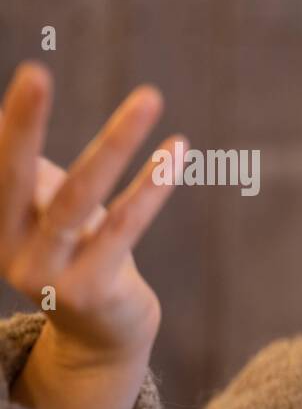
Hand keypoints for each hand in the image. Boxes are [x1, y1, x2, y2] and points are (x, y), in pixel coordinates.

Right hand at [0, 61, 184, 408]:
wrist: (103, 335)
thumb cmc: (73, 252)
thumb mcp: (41, 208)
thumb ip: (23, 166)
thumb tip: (7, 110)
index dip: (3, 128)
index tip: (19, 76)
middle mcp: (9, 248)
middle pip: (10, 176)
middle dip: (22, 124)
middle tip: (34, 73)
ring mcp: (47, 272)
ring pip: (78, 198)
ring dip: (116, 143)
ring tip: (149, 98)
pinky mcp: (92, 287)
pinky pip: (124, 228)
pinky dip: (152, 186)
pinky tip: (177, 150)